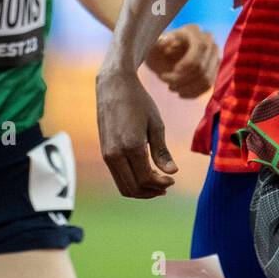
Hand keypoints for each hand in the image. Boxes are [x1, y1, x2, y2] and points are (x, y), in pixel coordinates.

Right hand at [96, 67, 177, 197]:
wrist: (113, 85)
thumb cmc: (138, 101)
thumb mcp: (156, 124)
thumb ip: (162, 151)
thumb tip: (172, 173)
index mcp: (130, 146)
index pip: (146, 178)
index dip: (161, 183)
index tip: (173, 179)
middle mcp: (115, 154)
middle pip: (133, 188)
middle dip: (151, 191)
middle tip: (167, 185)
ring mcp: (107, 155)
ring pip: (123, 186)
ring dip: (141, 190)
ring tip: (158, 184)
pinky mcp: (104, 152)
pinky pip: (118, 176)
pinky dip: (132, 182)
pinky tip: (145, 175)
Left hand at [144, 24, 218, 97]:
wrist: (163, 57)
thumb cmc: (156, 50)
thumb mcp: (151, 47)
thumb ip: (156, 44)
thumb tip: (165, 40)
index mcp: (194, 31)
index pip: (201, 47)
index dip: (188, 63)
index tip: (171, 72)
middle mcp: (209, 41)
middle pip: (203, 67)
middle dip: (182, 79)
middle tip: (164, 79)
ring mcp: (214, 56)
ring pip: (206, 79)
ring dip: (186, 87)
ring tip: (171, 86)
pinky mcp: (214, 70)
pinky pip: (208, 87)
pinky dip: (193, 93)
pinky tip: (179, 92)